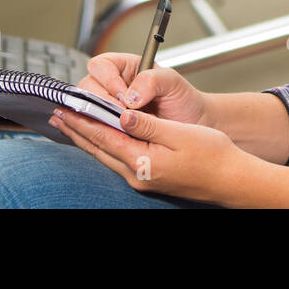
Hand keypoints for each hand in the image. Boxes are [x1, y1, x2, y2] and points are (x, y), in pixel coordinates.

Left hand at [49, 106, 251, 203]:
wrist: (231, 180)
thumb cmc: (213, 155)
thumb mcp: (179, 135)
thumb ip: (147, 125)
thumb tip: (121, 115)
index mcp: (143, 161)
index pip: (104, 136)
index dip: (83, 121)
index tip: (65, 108)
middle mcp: (137, 174)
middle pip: (99, 148)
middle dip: (77, 131)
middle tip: (57, 116)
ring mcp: (142, 179)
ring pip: (106, 155)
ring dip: (87, 139)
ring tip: (71, 127)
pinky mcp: (149, 179)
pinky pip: (117, 160)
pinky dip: (104, 146)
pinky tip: (101, 141)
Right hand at [79, 52, 211, 126]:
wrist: (192, 124)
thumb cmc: (182, 99)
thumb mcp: (173, 83)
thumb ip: (152, 81)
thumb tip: (130, 95)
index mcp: (125, 67)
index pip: (102, 65)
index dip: (108, 80)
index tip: (123, 97)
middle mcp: (113, 85)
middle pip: (87, 86)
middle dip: (100, 101)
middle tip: (119, 115)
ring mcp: (109, 107)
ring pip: (87, 108)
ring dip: (99, 118)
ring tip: (120, 127)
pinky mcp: (110, 127)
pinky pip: (94, 127)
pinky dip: (98, 132)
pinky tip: (111, 137)